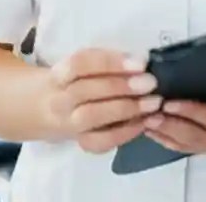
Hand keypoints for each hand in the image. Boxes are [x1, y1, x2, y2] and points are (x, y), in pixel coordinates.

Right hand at [43, 48, 162, 153]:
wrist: (52, 113)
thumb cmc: (77, 84)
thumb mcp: (83, 69)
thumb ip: (108, 65)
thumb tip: (144, 64)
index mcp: (60, 74)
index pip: (80, 63)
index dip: (111, 62)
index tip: (141, 62)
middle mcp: (60, 99)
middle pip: (85, 91)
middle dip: (121, 86)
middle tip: (151, 83)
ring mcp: (69, 124)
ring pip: (92, 116)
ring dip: (126, 109)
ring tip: (154, 103)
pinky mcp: (82, 143)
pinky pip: (101, 141)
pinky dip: (125, 132)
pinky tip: (145, 122)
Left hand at [143, 82, 205, 165]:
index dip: (193, 112)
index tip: (172, 102)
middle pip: (193, 134)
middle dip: (167, 123)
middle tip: (144, 109)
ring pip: (187, 142)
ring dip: (163, 132)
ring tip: (139, 119)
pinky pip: (188, 144)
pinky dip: (168, 138)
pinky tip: (150, 130)